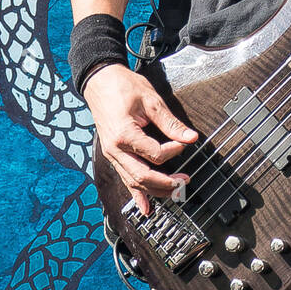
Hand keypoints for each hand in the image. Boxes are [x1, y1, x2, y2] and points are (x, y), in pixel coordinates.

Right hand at [84, 64, 197, 215]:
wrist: (99, 81)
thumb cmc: (123, 87)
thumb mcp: (151, 101)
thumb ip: (171, 123)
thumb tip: (191, 137)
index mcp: (123, 135)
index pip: (155, 154)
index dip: (174, 150)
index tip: (184, 142)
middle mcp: (115, 150)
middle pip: (142, 176)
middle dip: (166, 183)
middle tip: (185, 181)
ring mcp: (112, 154)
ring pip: (133, 181)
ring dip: (155, 190)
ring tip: (175, 192)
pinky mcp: (113, 155)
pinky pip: (125, 178)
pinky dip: (136, 195)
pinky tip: (146, 208)